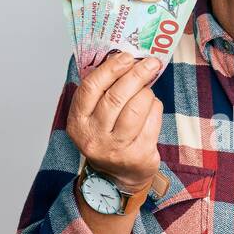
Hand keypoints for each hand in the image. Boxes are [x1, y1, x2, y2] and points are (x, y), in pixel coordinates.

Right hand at [67, 52, 163, 190]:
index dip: (110, 68)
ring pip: (137, 107)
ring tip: (148, 87)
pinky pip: (153, 121)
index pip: (91, 88)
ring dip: (147, 92)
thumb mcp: (93, 117)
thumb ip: (101, 92)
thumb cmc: (107, 138)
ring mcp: (116, 148)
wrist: (116, 177)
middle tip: (150, 63)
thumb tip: (124, 59)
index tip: (126, 56)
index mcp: (78, 122)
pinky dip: (155, 108)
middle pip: (116, 97)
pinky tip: (152, 106)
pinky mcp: (138, 155)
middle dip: (136, 75)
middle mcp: (94, 137)